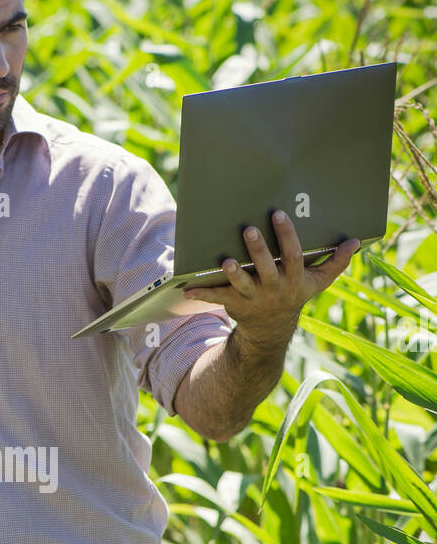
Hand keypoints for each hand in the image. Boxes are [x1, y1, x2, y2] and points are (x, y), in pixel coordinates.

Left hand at [184, 211, 359, 346]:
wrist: (272, 329)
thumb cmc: (295, 294)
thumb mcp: (317, 282)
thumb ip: (336, 262)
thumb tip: (356, 241)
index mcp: (294, 279)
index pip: (293, 255)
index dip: (287, 236)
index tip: (278, 215)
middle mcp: (274, 288)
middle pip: (267, 268)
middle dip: (258, 250)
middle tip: (248, 230)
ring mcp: (253, 298)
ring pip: (243, 285)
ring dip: (233, 273)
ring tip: (224, 260)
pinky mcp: (234, 304)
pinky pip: (217, 298)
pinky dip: (202, 293)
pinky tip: (186, 287)